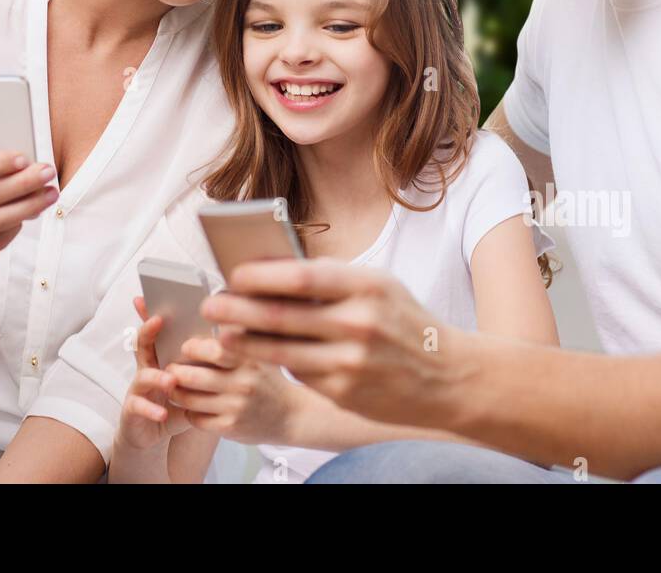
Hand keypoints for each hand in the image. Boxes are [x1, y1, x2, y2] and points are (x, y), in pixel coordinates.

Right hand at [115, 297, 192, 451]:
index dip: (156, 313)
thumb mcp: (190, 380)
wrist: (152, 434)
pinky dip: (151, 409)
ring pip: (142, 376)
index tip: (158, 296)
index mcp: (161, 358)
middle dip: (148, 330)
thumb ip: (202, 362)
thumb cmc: (175, 402)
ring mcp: (138, 388)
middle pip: (143, 344)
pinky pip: (138, 406)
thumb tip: (231, 339)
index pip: (159, 331)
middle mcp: (147, 368)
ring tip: (171, 380)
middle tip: (158, 320)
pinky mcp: (132, 410)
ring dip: (157, 376)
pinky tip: (163, 412)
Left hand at [162, 330, 302, 445]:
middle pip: (193, 376)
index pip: (213, 349)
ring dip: (176, 392)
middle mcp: (244, 382)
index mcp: (250, 358)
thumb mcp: (261, 352)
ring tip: (174, 386)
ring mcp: (237, 406)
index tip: (186, 347)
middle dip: (175, 371)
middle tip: (170, 368)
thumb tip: (213, 307)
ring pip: (189, 398)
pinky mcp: (231, 427)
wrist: (291, 415)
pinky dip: (188, 411)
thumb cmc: (268, 378)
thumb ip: (238, 334)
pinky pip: (196, 418)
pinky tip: (192, 405)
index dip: (192, 347)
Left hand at [200, 258, 462, 426]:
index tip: (234, 273)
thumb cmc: (405, 322)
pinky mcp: (343, 392)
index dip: (260, 275)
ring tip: (221, 332)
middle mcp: (357, 323)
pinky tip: (258, 353)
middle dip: (237, 310)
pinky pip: (298, 373)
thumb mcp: (378, 286)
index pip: (300, 276)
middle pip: (281, 316)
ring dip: (244, 342)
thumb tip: (275, 269)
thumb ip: (332, 278)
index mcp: (366, 286)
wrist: (448, 377)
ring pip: (280, 351)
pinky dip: (275, 362)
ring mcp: (349, 362)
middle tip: (211, 304)